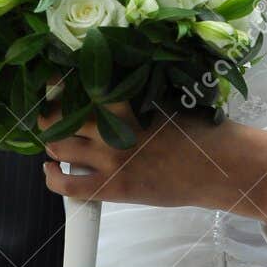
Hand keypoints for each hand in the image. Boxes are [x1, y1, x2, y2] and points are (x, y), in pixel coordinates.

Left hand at [38, 93, 266, 227]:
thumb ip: (134, 94)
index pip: (78, 86)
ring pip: (59, 148)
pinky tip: (50, 170)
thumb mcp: (165, 99)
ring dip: (51, 143)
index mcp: (126, 102)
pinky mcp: (114, 187)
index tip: (54, 79)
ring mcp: (111, 159)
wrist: (217, 166)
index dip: (58, 82)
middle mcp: (112, 128)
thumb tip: (108, 84)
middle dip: (49, 114)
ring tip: (53, 140)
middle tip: (50, 112)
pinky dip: (52, 178)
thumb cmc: (198, 129)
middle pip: (59, 118)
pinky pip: (68, 186)